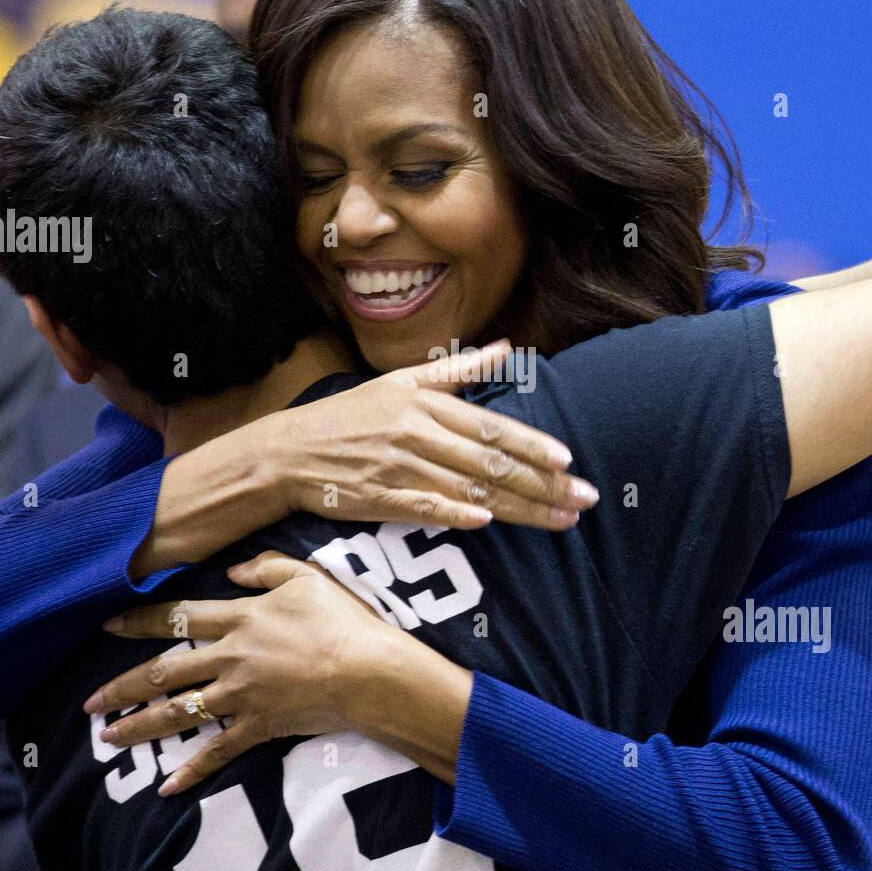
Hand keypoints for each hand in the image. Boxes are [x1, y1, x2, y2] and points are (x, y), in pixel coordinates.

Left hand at [85, 553, 395, 796]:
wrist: (366, 670)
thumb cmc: (341, 620)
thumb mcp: (306, 577)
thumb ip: (266, 568)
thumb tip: (233, 570)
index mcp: (239, 619)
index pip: (178, 617)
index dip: (139, 621)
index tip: (107, 626)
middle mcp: (230, 658)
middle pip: (164, 672)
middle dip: (122, 687)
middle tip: (90, 703)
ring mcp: (240, 695)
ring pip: (179, 712)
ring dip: (140, 726)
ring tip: (108, 737)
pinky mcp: (257, 726)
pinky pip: (217, 752)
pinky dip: (192, 771)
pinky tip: (166, 787)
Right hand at [268, 340, 598, 530]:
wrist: (286, 452)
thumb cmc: (348, 416)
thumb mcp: (400, 382)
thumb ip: (457, 369)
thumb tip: (506, 347)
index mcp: (426, 405)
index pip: (491, 428)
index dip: (532, 446)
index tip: (569, 462)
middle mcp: (417, 435)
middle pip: (491, 463)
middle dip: (543, 484)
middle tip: (584, 501)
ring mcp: (399, 468)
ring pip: (471, 489)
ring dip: (520, 508)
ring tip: (561, 521)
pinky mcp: (379, 499)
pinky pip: (423, 507)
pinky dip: (454, 514)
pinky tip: (487, 523)